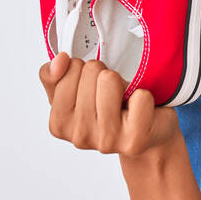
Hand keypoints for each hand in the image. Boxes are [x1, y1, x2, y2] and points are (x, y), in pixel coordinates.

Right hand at [39, 53, 179, 156]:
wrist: (146, 131)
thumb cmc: (110, 108)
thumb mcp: (74, 91)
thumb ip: (53, 74)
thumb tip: (59, 60)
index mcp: (59, 123)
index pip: (70, 68)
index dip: (86, 70)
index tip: (93, 88)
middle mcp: (80, 136)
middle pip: (92, 71)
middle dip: (105, 75)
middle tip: (112, 95)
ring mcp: (107, 140)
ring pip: (111, 80)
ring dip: (123, 83)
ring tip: (125, 100)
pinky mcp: (134, 140)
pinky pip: (140, 96)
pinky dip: (145, 96)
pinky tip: (141, 111)